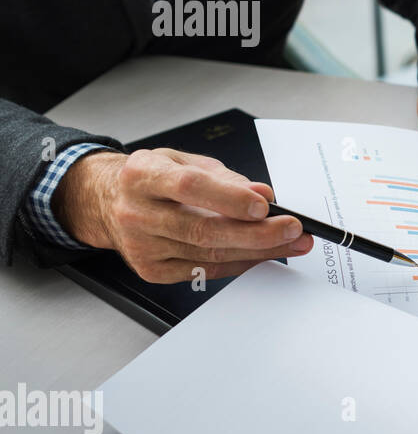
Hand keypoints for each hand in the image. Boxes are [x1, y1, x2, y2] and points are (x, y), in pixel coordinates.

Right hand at [51, 149, 313, 283]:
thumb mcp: (184, 162)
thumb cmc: (153, 178)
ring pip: (209, 255)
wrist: (108, 201)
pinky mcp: (151, 270)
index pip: (189, 187)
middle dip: (257, 233)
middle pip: (203, 230)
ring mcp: (142, 246)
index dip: (229, 198)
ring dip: (258, 251)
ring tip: (291, 243)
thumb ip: (224, 177)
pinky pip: (206, 271)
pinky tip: (262, 255)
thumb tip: (262, 194)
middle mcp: (137, 212)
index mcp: (143, 175)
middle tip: (293, 229)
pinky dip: (239, 263)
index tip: (265, 206)